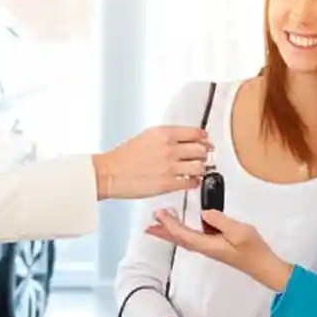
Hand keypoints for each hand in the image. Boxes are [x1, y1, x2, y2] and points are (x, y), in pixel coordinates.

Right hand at [92, 126, 210, 199]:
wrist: (110, 173)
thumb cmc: (124, 157)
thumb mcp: (147, 136)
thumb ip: (167, 137)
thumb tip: (186, 140)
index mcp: (164, 134)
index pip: (196, 133)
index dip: (204, 139)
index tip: (206, 142)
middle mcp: (169, 148)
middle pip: (202, 149)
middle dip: (204, 154)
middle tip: (203, 157)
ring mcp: (170, 167)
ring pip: (200, 166)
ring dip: (201, 168)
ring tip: (196, 170)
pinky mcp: (168, 183)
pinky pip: (191, 182)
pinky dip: (194, 182)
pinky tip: (190, 181)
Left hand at [145, 209, 293, 290]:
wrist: (263, 266)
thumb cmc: (253, 251)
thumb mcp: (239, 232)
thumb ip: (221, 221)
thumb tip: (205, 213)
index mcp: (208, 245)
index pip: (183, 234)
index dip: (169, 223)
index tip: (159, 214)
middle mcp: (205, 248)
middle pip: (179, 239)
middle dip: (163, 231)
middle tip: (148, 225)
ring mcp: (209, 248)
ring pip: (184, 239)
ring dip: (171, 231)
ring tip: (159, 224)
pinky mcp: (215, 247)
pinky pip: (193, 238)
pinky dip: (182, 232)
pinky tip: (181, 228)